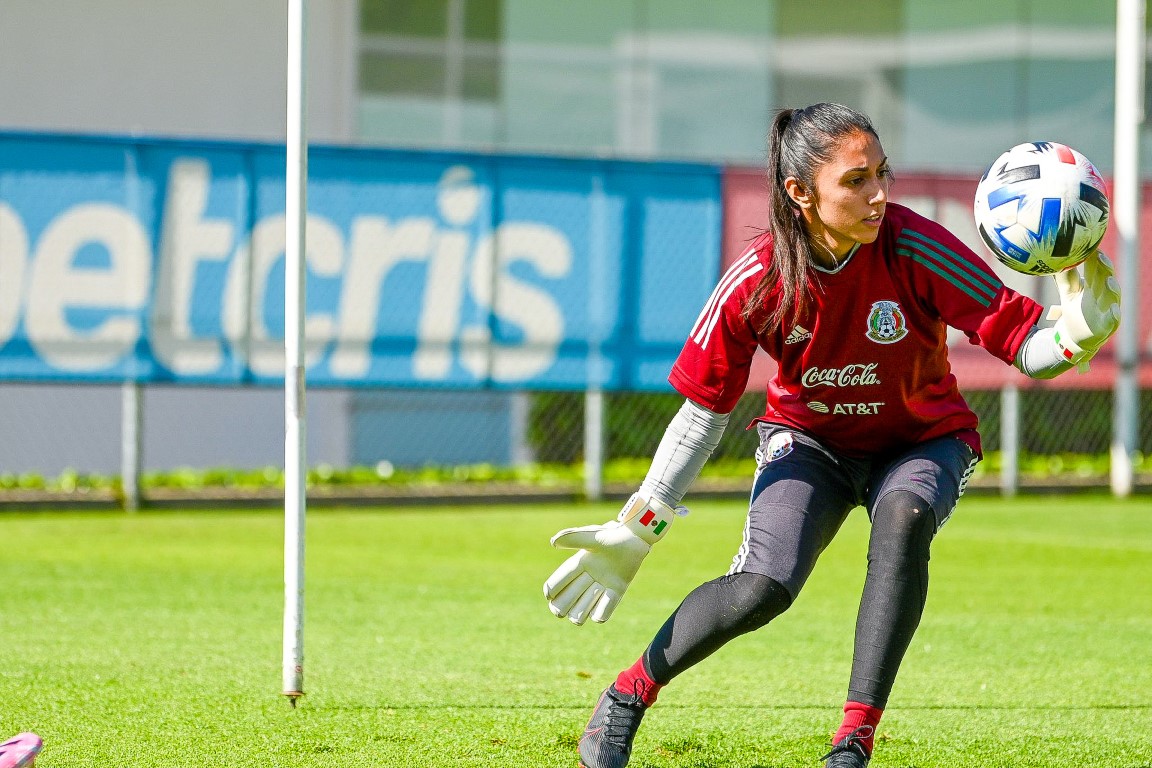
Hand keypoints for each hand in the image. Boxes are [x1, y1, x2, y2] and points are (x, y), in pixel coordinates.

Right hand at [543, 494, 679, 625]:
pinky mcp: (617, 589)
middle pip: (571, 595)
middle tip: (558, 612)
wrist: (636, 538)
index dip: (555, 586)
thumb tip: (553, 542)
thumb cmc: (614, 534)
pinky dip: (603, 611)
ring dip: (581, 610)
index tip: (548, 594)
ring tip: (579, 614)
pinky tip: (599, 616)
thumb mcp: (593, 537)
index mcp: (581, 562)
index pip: (563, 578)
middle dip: (564, 603)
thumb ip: (574, 538)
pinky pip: (607, 606)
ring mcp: (603, 584)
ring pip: (586, 604)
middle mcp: (589, 575)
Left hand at [1049, 250, 1120, 367]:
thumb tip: (1054, 258)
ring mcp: (1107, 310)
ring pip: (1112, 297)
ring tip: (1107, 281)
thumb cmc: (1076, 311)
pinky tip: (1113, 309)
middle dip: (1104, 268)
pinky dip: (1114, 314)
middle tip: (1099, 257)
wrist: (1076, 338)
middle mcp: (1103, 295)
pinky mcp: (1107, 325)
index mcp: (1093, 286)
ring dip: (1111, 289)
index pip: (1095, 269)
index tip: (1090, 246)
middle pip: (1105, 279)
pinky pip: (1113, 319)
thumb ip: (1065, 277)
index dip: (1094, 258)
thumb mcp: (1069, 293)